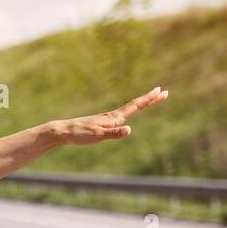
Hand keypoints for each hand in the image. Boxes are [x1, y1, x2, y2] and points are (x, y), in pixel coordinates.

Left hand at [53, 86, 169, 145]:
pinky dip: (130, 111)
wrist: (63, 132)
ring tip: (151, 99)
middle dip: (150, 99)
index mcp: (113, 118)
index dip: (149, 99)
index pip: (135, 106)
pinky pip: (121, 115)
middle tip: (163, 92)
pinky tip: (128, 114)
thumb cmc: (79, 134)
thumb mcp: (98, 136)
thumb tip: (130, 129)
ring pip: (128, 109)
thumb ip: (114, 133)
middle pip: (135, 105)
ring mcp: (107, 119)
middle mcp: (112, 116)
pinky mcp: (102, 124)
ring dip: (141, 104)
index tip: (161, 91)